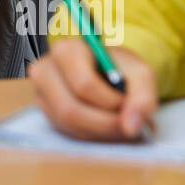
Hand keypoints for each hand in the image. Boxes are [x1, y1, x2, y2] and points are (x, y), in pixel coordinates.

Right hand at [28, 38, 158, 140]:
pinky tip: (104, 125)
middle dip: (104, 123)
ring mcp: (41, 92)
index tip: (127, 103)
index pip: (84, 85)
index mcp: (67, 50)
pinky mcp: (45, 111)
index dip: (110, 102)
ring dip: (99, 131)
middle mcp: (45, 69)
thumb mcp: (139, 73)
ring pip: (67, 124)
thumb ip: (142, 96)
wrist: (106, 71)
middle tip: (126, 125)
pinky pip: (66, 131)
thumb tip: (131, 126)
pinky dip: (91, 134)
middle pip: (70, 109)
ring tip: (118, 124)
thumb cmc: (119, 68)